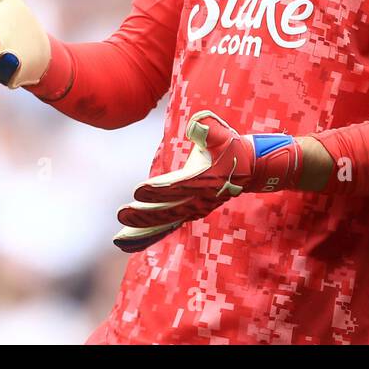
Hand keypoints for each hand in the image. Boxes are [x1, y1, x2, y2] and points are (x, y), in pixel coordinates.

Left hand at [113, 111, 302, 252]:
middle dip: (144, 213)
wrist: (249, 168)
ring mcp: (195, 208)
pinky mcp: (192, 212)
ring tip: (119, 239)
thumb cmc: (232, 147)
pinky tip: (132, 243)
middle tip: (121, 214)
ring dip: (144, 231)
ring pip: (166, 223)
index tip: (137, 191)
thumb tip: (195, 125)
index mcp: (202, 179)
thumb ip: (209, 129)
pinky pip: (169, 226)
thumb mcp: (222, 134)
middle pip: (168, 210)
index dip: (157, 190)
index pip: (176, 186)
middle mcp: (198, 198)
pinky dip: (151, 235)